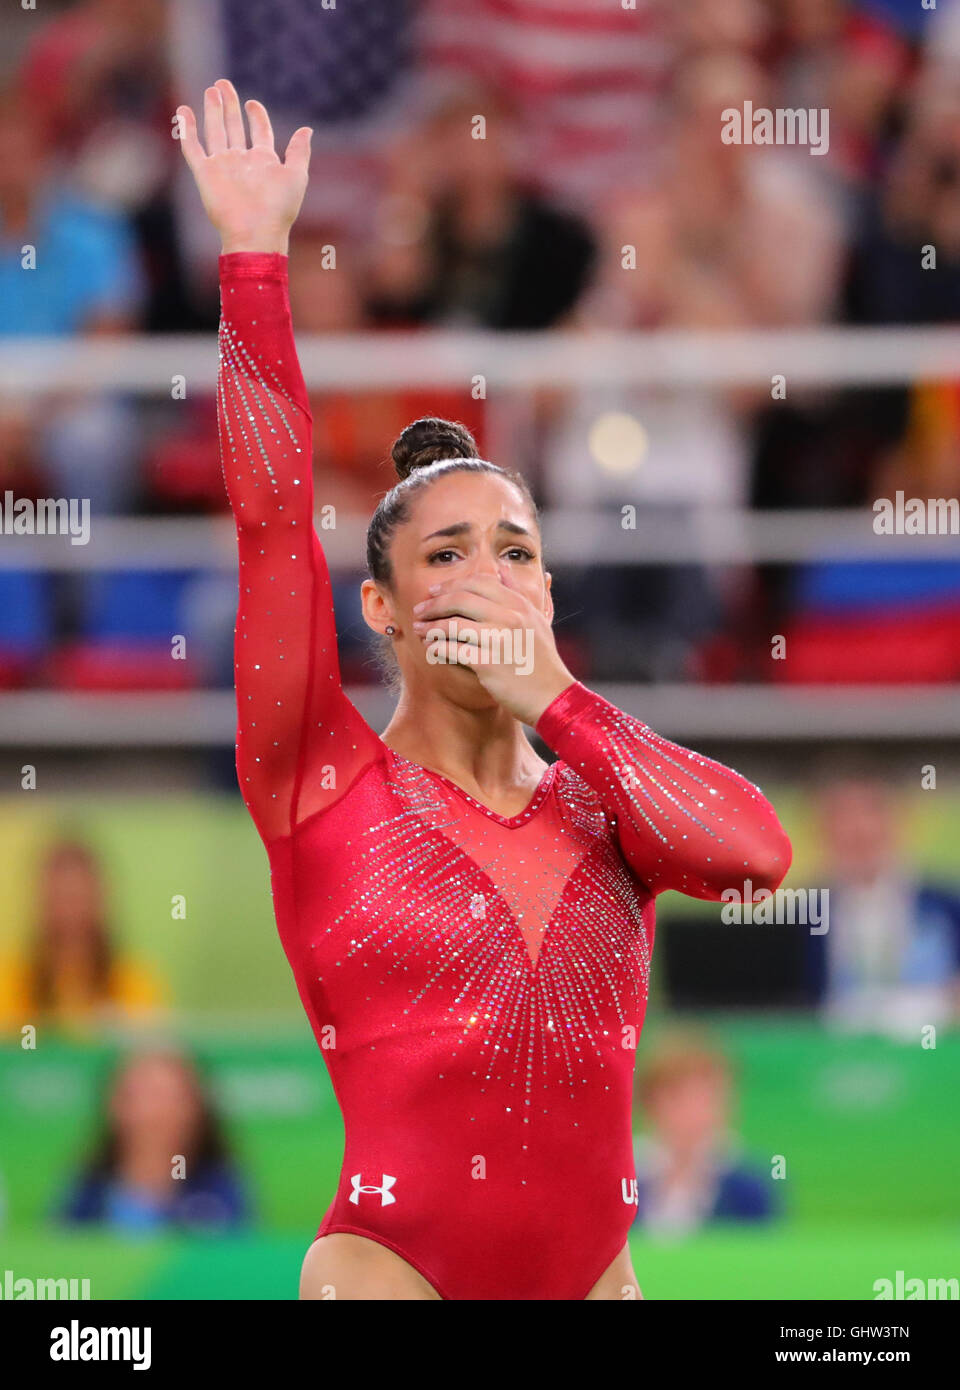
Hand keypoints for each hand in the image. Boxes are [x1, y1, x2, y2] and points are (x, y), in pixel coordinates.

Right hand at [175, 79, 310, 254]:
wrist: (255, 232)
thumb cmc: (279, 208)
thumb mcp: (296, 176)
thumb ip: (299, 151)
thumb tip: (307, 129)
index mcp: (264, 161)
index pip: (259, 132)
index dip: (256, 117)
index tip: (253, 104)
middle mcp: (242, 162)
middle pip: (234, 127)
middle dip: (229, 105)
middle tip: (223, 84)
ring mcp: (222, 167)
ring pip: (215, 132)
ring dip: (212, 111)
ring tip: (211, 90)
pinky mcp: (204, 174)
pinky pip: (192, 148)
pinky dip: (187, 129)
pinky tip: (184, 111)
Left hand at [410, 575, 574, 726]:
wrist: (552, 696)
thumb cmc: (543, 660)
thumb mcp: (537, 620)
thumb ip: (518, 592)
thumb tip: (502, 568)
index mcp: (520, 604)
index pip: (478, 582)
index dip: (451, 585)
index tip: (435, 592)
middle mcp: (509, 617)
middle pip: (460, 599)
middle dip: (434, 603)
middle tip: (420, 609)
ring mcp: (498, 640)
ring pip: (452, 624)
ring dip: (430, 626)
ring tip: (418, 629)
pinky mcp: (487, 664)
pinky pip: (452, 650)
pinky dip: (437, 648)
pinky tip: (430, 648)